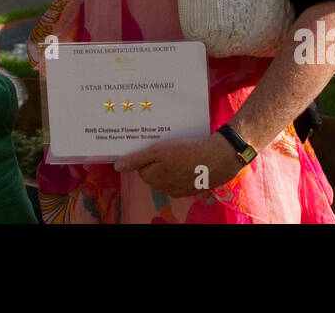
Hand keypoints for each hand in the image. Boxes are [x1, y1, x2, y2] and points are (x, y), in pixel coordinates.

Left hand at [114, 134, 244, 198]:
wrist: (217, 158)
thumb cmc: (186, 152)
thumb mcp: (158, 151)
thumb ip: (137, 160)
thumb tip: (117, 166)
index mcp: (153, 177)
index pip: (140, 167)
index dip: (146, 155)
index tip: (153, 145)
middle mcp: (163, 187)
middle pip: (152, 173)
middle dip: (156, 162)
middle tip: (167, 147)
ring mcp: (178, 190)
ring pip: (166, 177)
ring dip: (169, 166)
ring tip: (179, 152)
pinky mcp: (191, 188)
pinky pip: (179, 180)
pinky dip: (181, 171)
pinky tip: (189, 160)